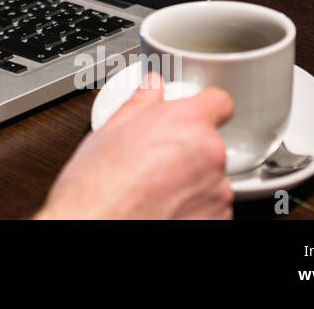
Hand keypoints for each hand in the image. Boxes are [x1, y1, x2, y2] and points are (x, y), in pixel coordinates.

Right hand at [36, 73, 234, 219]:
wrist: (95, 225)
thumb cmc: (97, 188)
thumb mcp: (108, 133)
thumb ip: (140, 104)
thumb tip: (150, 86)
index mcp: (186, 122)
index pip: (218, 101)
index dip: (204, 107)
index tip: (192, 116)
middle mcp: (209, 154)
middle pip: (209, 143)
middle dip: (186, 148)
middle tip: (153, 159)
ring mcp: (216, 191)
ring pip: (210, 177)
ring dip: (190, 180)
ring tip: (153, 188)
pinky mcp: (218, 219)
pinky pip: (211, 206)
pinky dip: (192, 207)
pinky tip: (162, 206)